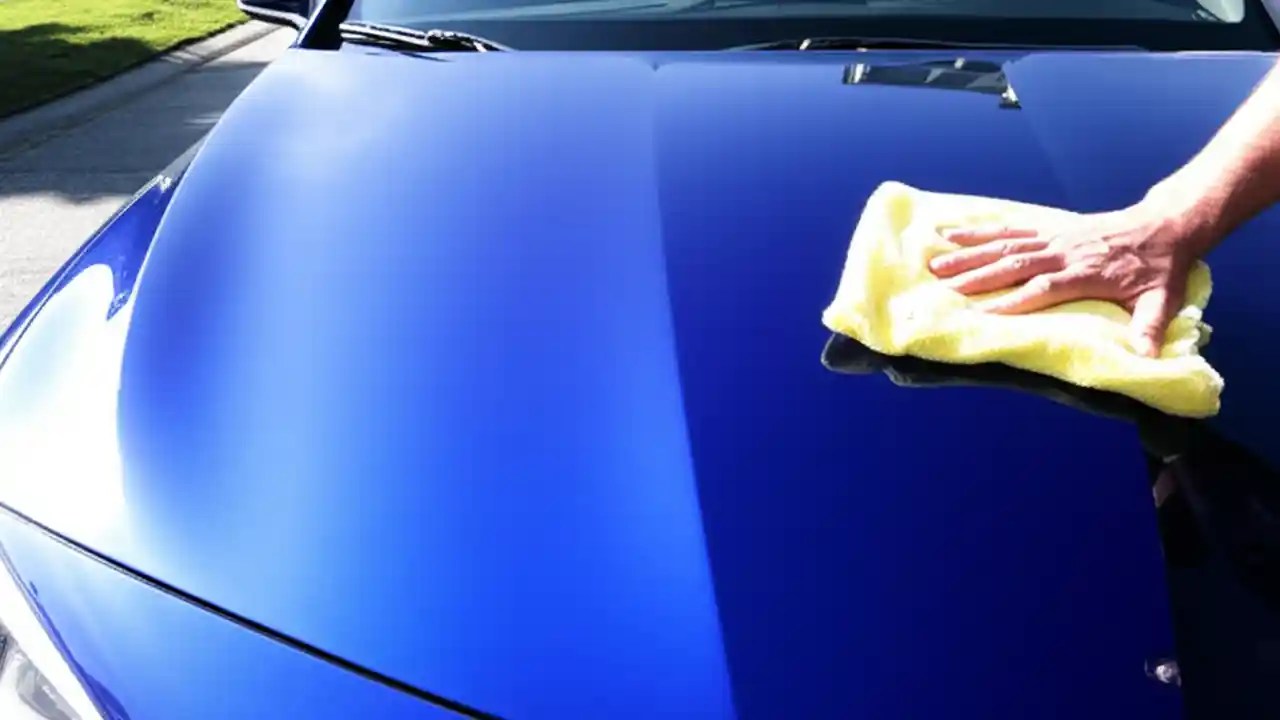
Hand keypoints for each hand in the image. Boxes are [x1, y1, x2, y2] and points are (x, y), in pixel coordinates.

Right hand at [927, 201, 1213, 357]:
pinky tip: (952, 234)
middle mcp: (1064, 253)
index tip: (983, 312)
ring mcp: (1054, 238)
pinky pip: (1011, 228)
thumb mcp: (1162, 300)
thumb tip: (1146, 356)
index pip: (1044, 288)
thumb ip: (1150, 327)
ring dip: (969, 255)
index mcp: (1086, 273)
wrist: (1163, 226)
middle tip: (944, 288)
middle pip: (1015, 264)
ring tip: (936, 265)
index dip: (1014, 300)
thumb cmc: (1159, 269)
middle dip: (977, 276)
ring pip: (1005, 245)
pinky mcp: (1049, 228)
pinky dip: (980, 232)